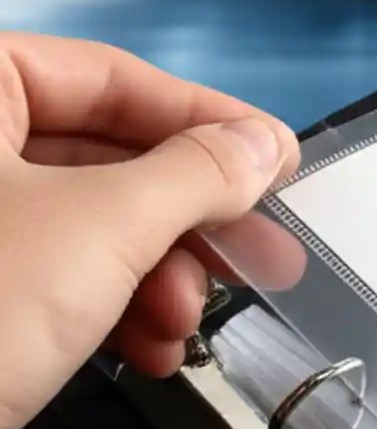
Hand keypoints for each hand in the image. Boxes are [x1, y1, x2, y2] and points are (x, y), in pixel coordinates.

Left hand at [0, 33, 302, 428]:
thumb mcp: (100, 231)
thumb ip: (197, 174)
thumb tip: (261, 146)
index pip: (113, 79)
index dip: (209, 123)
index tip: (275, 160)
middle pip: (104, 158)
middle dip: (184, 225)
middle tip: (253, 254)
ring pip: (84, 224)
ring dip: (154, 279)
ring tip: (185, 326)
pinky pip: (49, 271)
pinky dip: (107, 308)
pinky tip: (145, 349)